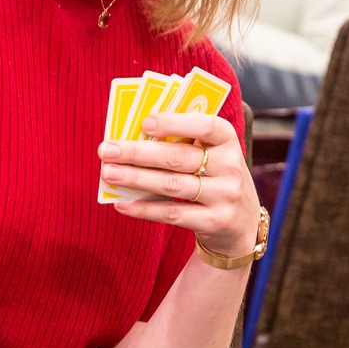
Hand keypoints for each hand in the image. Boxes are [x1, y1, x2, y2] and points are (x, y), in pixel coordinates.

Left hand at [98, 111, 259, 257]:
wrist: (242, 225)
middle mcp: (230, 167)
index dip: (176, 122)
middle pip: (179, 157)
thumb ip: (184, 145)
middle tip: (106, 149)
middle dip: (138, 152)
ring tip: (108, 173)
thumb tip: (134, 138)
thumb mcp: (212, 157)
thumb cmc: (215, 180)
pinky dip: (145, 209)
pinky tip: (123, 203)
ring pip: (172, 185)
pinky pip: (173, 213)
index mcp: (228, 142)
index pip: (206, 126)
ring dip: (135, 178)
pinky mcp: (214, 222)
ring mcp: (224, 196)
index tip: (145, 122)